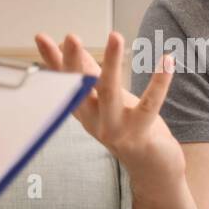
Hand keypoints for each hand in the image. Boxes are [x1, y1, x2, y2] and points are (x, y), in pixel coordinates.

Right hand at [34, 31, 183, 181]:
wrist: (152, 171)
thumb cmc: (129, 130)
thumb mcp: (107, 102)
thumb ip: (90, 76)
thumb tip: (70, 48)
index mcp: (85, 113)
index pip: (64, 83)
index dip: (52, 61)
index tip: (40, 37)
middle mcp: (95, 122)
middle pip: (81, 89)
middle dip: (75, 63)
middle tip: (71, 37)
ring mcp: (117, 130)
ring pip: (110, 93)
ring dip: (112, 63)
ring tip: (115, 37)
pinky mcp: (141, 134)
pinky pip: (150, 104)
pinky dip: (159, 81)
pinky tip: (167, 60)